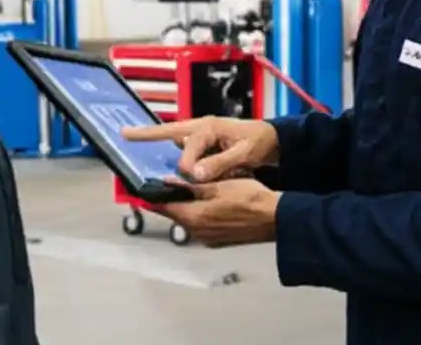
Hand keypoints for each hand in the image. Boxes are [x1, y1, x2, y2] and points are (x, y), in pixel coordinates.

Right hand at [122, 116, 279, 181]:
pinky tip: (151, 149)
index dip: (187, 165)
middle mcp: (199, 128)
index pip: (188, 148)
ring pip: (169, 139)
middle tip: (125, 134)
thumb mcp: (244, 154)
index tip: (188, 177)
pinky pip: (178, 147)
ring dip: (153, 139)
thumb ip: (221, 163)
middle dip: (144, 133)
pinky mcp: (199, 143)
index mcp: (209, 128)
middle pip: (165, 131)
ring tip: (130, 136)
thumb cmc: (259, 143)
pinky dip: (166, 148)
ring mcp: (198, 135)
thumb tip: (196, 174)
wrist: (271, 139)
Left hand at [158, 178, 280, 247]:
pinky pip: (202, 225)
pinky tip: (208, 202)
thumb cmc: (248, 198)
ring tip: (189, 189)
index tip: (146, 186)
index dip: (153, 195)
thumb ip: (190, 185)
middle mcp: (197, 232)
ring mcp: (208, 238)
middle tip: (169, 182)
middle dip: (171, 199)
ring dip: (187, 206)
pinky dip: (200, 214)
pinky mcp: (219, 240)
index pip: (163, 207)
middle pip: (176, 214)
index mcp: (193, 218)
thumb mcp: (217, 185)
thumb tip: (168, 181)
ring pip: (189, 219)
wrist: (274, 218)